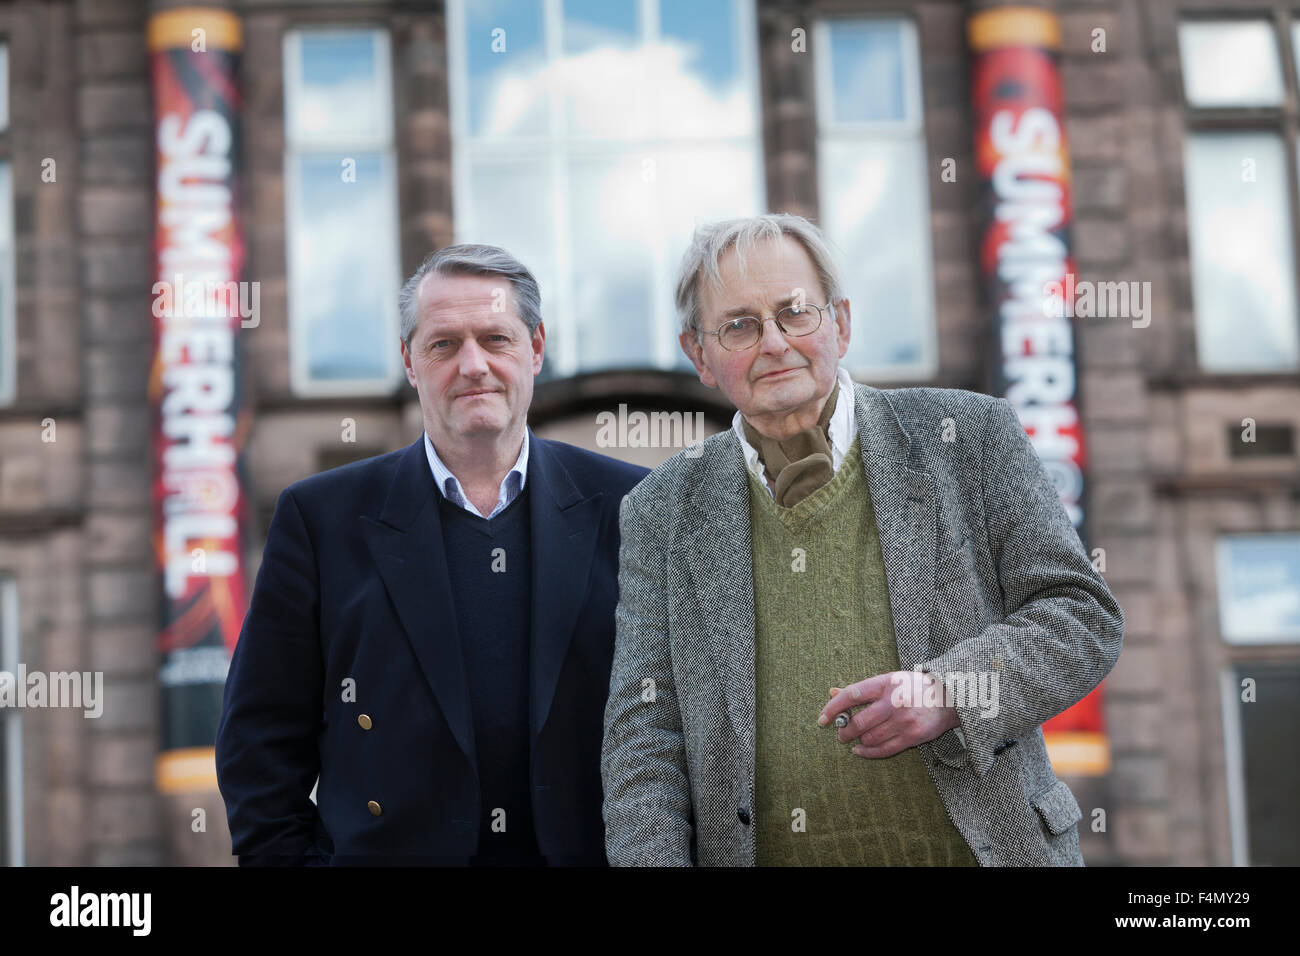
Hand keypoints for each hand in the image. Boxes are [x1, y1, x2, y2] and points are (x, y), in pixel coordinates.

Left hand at [817, 672, 959, 757]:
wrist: (949, 697)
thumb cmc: (913, 687)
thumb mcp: (888, 680)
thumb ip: (861, 689)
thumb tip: (832, 693)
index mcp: (886, 683)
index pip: (852, 695)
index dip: (834, 708)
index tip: (822, 719)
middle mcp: (894, 701)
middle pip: (859, 722)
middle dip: (844, 731)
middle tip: (840, 733)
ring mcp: (904, 721)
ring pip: (870, 738)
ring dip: (856, 741)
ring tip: (853, 739)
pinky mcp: (913, 737)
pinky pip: (884, 750)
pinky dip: (867, 752)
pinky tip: (860, 750)